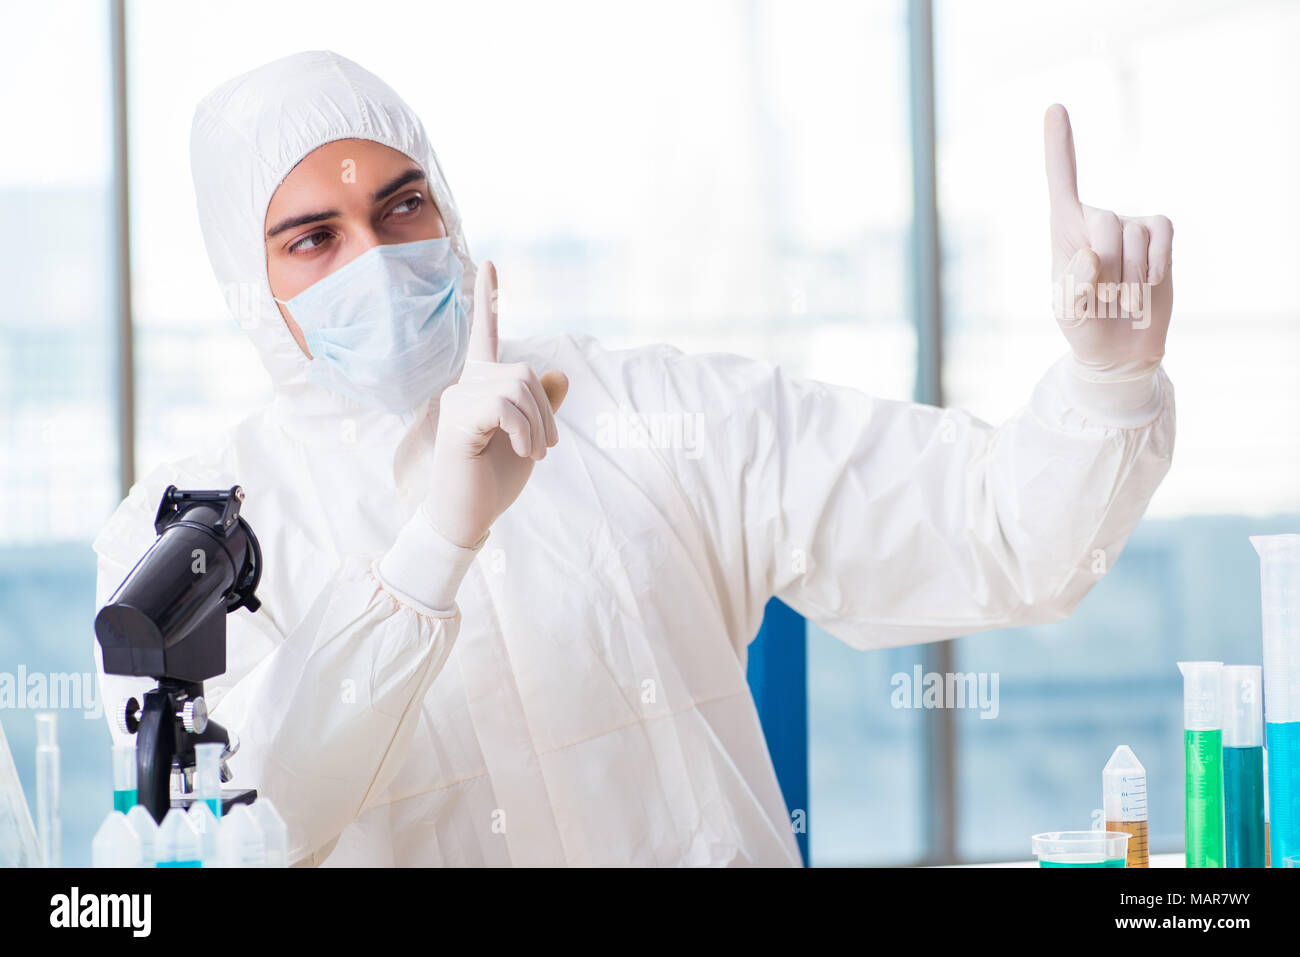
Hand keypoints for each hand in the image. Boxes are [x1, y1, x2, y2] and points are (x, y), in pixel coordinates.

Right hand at [424, 261, 568, 547]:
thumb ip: (542, 407)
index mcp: (481, 387)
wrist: (467, 517)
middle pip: (524, 372)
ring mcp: (456, 402)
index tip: (490, 264)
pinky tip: (521, 453)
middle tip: (546, 449)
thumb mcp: (529, 439)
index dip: (489, 300)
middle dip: (546, 412)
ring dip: (538, 427)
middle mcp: (464, 387)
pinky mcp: (457, 422)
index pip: (484, 335)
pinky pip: (505, 407)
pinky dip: (524, 431)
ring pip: (518, 389)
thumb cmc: (492, 480)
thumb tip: (561, 374)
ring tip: (533, 454)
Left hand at [1044, 103, 1172, 378]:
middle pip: (1103, 222)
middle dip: (1106, 265)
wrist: (1120, 347)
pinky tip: (1150, 283)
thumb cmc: (1085, 325)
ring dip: (1130, 277)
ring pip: (1135, 237)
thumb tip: (1090, 255)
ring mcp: (1131, 225)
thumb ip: (1074, 288)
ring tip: (1122, 297)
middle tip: (1105, 296)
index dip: (1059, 146)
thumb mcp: (1070, 313)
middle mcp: (1097, 219)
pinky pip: (1162, 234)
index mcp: (1064, 229)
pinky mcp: (1159, 236)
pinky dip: (1156, 263)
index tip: (1055, 108)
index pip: (1060, 182)